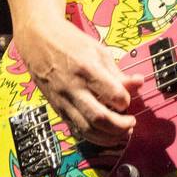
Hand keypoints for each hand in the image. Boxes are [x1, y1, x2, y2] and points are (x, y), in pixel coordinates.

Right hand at [15, 18, 143, 146]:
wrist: (37, 39)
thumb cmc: (70, 42)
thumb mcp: (98, 51)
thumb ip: (118, 72)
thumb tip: (139, 83)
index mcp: (86, 69)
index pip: (113, 94)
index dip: (125, 101)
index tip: (127, 99)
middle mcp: (73, 88)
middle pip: (99, 119)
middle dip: (120, 126)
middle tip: (131, 122)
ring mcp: (63, 100)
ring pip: (87, 130)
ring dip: (109, 137)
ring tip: (123, 131)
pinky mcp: (57, 109)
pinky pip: (76, 129)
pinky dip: (93, 137)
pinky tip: (105, 134)